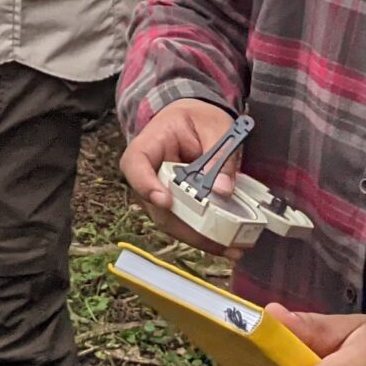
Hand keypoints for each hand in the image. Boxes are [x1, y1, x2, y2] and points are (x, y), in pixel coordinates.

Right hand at [119, 97, 244, 257]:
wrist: (196, 120)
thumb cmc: (200, 118)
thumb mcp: (215, 127)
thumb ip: (220, 155)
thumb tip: (223, 190)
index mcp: (150, 143)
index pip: (135, 164)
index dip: (146, 185)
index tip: (165, 201)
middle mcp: (148, 172)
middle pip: (155, 204)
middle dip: (185, 225)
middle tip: (216, 238)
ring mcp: (158, 192)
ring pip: (170, 221)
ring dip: (198, 238)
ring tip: (230, 248)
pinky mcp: (174, 205)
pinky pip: (183, 224)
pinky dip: (204, 237)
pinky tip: (227, 246)